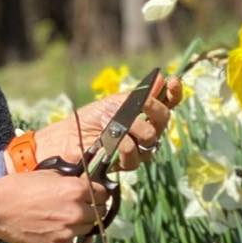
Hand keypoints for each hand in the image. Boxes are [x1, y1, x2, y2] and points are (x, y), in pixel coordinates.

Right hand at [0, 169, 112, 242]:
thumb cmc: (17, 187)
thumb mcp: (47, 172)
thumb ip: (70, 176)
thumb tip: (84, 177)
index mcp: (76, 189)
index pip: (103, 192)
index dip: (97, 191)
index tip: (91, 193)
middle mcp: (76, 210)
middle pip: (99, 210)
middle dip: (92, 206)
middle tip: (80, 205)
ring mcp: (68, 231)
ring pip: (91, 228)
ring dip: (85, 223)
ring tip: (72, 219)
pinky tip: (86, 241)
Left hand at [25, 76, 182, 171]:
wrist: (67, 139)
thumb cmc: (89, 118)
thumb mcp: (113, 103)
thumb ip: (137, 96)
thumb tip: (160, 79)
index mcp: (144, 113)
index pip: (167, 103)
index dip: (174, 93)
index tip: (173, 81)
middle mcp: (145, 131)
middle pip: (163, 121)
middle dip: (154, 110)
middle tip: (142, 105)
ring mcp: (137, 148)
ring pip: (151, 140)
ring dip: (136, 129)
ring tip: (119, 126)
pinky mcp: (125, 164)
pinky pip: (135, 156)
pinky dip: (124, 146)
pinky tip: (113, 142)